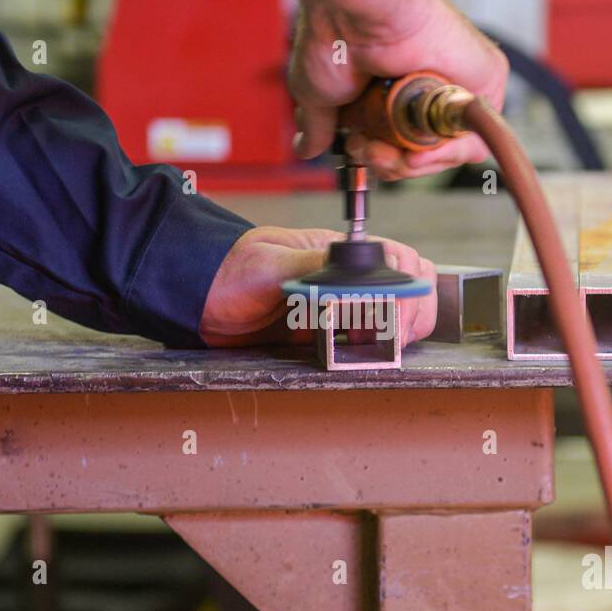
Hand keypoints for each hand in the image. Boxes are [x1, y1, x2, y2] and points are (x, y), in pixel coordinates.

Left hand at [199, 226, 436, 346]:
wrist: (197, 301)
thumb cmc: (228, 269)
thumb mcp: (271, 261)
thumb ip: (313, 263)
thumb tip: (355, 262)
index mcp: (341, 253)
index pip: (401, 260)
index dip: (410, 285)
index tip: (396, 310)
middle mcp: (348, 280)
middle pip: (410, 291)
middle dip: (413, 313)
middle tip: (392, 335)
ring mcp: (340, 310)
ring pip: (396, 320)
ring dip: (400, 334)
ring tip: (378, 346)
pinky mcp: (327, 339)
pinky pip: (365, 347)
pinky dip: (375, 353)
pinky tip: (362, 357)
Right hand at [288, 0, 507, 180]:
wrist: (363, 9)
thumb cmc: (337, 36)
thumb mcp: (318, 95)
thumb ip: (319, 126)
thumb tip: (307, 147)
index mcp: (392, 89)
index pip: (399, 145)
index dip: (381, 159)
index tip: (361, 153)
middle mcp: (425, 88)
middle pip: (423, 154)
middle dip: (392, 165)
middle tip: (369, 152)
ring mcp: (456, 86)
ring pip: (447, 153)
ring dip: (412, 163)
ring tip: (386, 150)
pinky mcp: (484, 82)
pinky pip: (472, 140)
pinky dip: (444, 153)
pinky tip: (417, 149)